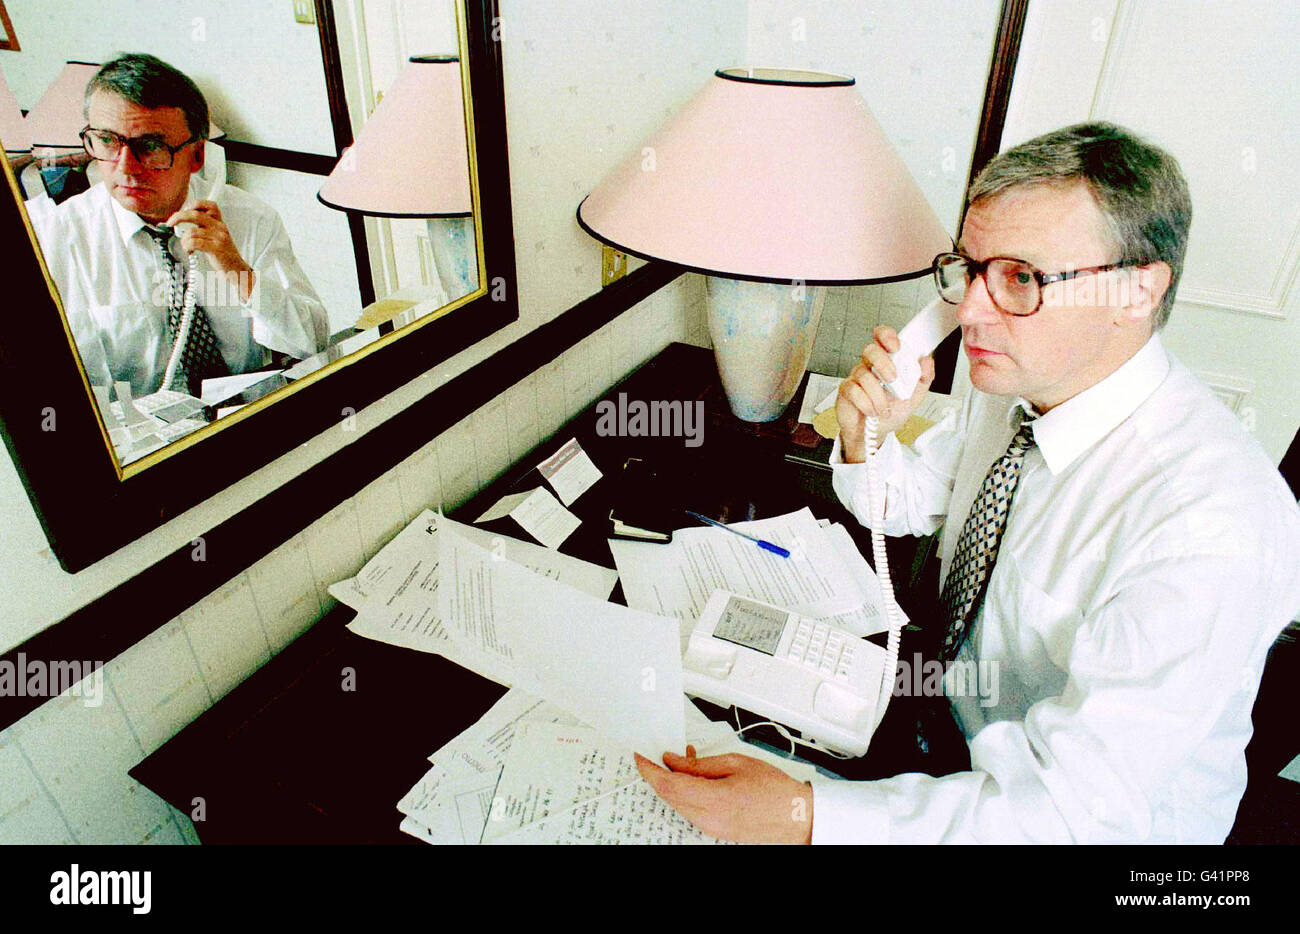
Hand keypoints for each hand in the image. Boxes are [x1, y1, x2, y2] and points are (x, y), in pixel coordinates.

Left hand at [165, 200, 253, 300]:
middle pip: (195, 215)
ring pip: (192, 231)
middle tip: (170, 224)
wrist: (236, 270)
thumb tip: (182, 223)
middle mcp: (220, 228)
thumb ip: (205, 228)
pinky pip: (195, 243)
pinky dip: (187, 246)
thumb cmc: (223, 255)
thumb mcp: (217, 237)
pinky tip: (189, 251)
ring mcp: (219, 238)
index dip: (195, 204)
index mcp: (220, 223)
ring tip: (185, 247)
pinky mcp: (216, 248)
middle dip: (178, 217)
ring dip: (183, 240)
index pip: (210, 205)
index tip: (184, 211)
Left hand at [634, 745, 813, 843]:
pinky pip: (689, 812)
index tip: (640, 756)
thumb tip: (674, 760)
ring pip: (677, 804)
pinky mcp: (714, 832)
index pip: (668, 785)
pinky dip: (685, 794)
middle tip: (657, 755)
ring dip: (672, 784)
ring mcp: (710, 829)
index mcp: (715, 799)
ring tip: (684, 763)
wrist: (797, 817)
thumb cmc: (775, 791)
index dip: (649, 769)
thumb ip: (700, 764)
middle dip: (658, 774)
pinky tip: (694, 780)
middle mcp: (709, 819)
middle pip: (668, 796)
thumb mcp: (737, 764)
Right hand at [835, 325, 934, 462]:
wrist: (874, 436)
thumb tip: (927, 361)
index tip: (896, 346)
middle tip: (893, 379)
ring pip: (864, 375)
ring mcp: (856, 378)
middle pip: (870, 350)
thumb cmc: (890, 414)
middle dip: (884, 363)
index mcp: (887, 362)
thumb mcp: (913, 398)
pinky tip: (872, 411)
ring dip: (878, 395)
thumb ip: (923, 379)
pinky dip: (866, 403)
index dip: (887, 336)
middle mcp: (870, 367)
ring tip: (884, 409)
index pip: (883, 338)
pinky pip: (854, 391)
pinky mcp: (846, 391)